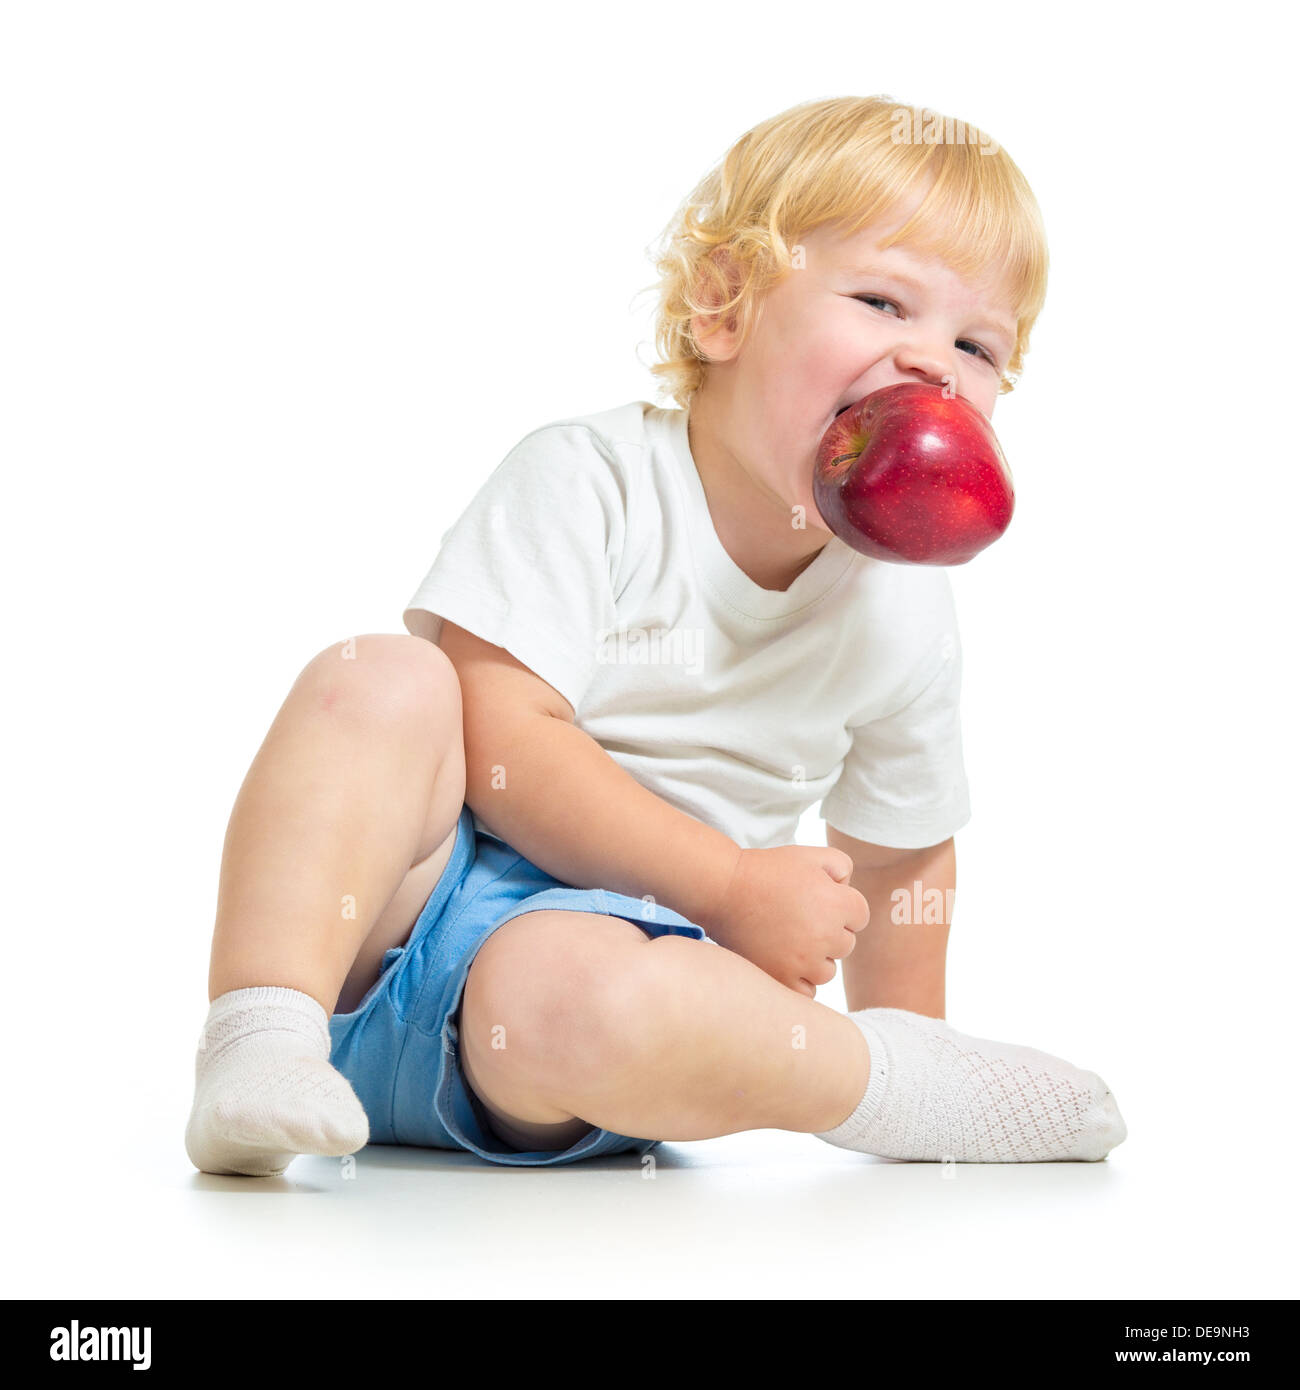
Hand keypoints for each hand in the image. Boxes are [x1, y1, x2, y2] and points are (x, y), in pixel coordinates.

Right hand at [706, 846, 869, 996]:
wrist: (724, 889)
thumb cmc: (768, 870)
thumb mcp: (811, 855)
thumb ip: (843, 868)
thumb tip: (849, 892)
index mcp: (836, 904)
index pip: (860, 916)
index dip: (841, 905)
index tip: (817, 900)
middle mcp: (824, 935)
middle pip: (846, 944)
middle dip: (828, 931)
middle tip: (798, 918)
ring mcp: (802, 961)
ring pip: (828, 971)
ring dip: (815, 958)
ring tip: (789, 939)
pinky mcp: (781, 977)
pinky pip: (807, 991)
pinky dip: (800, 980)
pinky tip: (785, 960)